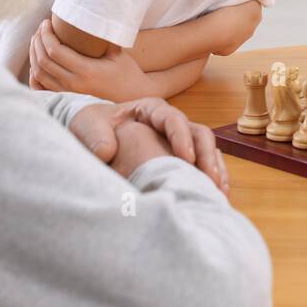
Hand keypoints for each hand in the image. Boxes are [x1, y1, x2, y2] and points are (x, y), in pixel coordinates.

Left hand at [30, 19, 151, 101]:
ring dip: (34, 55)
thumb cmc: (128, 73)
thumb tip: (87, 18)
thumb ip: (101, 38)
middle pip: (43, 61)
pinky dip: (35, 74)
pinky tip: (36, 62)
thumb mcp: (117, 52)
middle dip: (37, 41)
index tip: (47, 22)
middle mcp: (74, 84)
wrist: (133, 97)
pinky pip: (41, 87)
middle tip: (41, 28)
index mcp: (86, 71)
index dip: (46, 34)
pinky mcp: (67, 98)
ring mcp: (68, 93)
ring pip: (39, 73)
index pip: (55, 51)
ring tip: (38, 40)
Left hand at [69, 97, 230, 193]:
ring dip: (215, 169)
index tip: (185, 158)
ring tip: (219, 193)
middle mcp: (171, 123)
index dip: (182, 137)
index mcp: (152, 109)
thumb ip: (95, 135)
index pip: (174, 119)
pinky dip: (212, 179)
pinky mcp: (180, 158)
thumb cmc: (91, 126)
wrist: (91, 135)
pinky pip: (203, 165)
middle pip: (199, 134)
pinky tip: (217, 196)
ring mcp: (179, 140)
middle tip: (211, 179)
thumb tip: (106, 152)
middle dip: (207, 156)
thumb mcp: (87, 125)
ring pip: (207, 150)